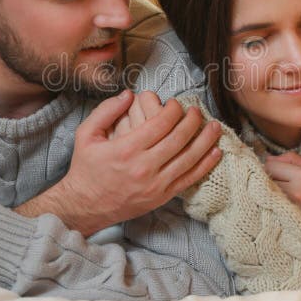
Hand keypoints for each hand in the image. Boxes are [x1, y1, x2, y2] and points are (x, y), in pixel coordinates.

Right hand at [18, 90, 221, 235]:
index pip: (160, 124)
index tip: (175, 104)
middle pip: (178, 139)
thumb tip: (128, 94)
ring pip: (189, 158)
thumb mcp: (86, 135)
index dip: (173, 110)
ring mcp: (155, 184)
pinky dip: (205, 165)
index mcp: (126, 149)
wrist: (85, 206)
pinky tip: (215, 152)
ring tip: (214, 126)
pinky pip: (189, 179)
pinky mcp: (162, 197)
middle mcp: (143, 167)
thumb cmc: (86, 168)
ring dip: (205, 140)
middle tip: (196, 111)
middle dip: (192, 121)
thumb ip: (106, 111)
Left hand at [264, 151, 300, 206]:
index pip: (270, 165)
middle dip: (268, 176)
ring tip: (280, 188)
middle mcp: (296, 192)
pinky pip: (272, 203)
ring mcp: (292, 206)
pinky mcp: (289, 217)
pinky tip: (281, 198)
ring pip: (267, 192)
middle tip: (276, 178)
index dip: (270, 164)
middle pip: (266, 179)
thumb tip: (268, 158)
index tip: (274, 167)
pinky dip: (273, 199)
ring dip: (269, 188)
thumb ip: (289, 158)